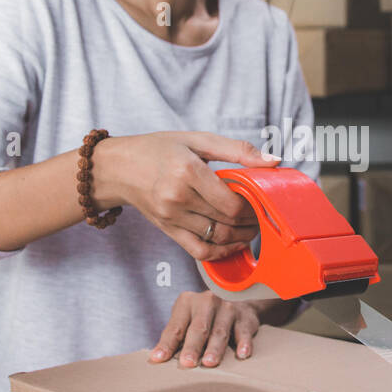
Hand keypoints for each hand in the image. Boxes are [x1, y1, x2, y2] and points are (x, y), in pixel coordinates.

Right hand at [100, 131, 278, 261]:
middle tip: (263, 216)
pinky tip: (232, 243)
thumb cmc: (159, 149)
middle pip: (227, 222)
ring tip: (252, 229)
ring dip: (241, 238)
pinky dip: (220, 252)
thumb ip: (238, 150)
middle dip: (251, 223)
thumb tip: (274, 161)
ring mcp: (170, 217)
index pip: (231, 202)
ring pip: (216, 238)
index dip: (253, 207)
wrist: (118, 168)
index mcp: (187, 171)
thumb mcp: (197, 140)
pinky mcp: (167, 229)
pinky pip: (199, 251)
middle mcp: (177, 197)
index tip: (262, 202)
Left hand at [148, 290, 265, 367]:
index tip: (159, 358)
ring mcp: (228, 309)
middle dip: (192, 346)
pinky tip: (242, 354)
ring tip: (209, 363)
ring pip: (220, 331)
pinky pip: (244, 332)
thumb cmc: (204, 317)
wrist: (237, 302)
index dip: (167, 343)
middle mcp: (208, 302)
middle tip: (187, 363)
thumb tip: (157, 359)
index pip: (176, 326)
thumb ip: (176, 336)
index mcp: (187, 303)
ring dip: (215, 348)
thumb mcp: (187, 319)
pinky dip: (244, 343)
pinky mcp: (245, 318)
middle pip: (199, 328)